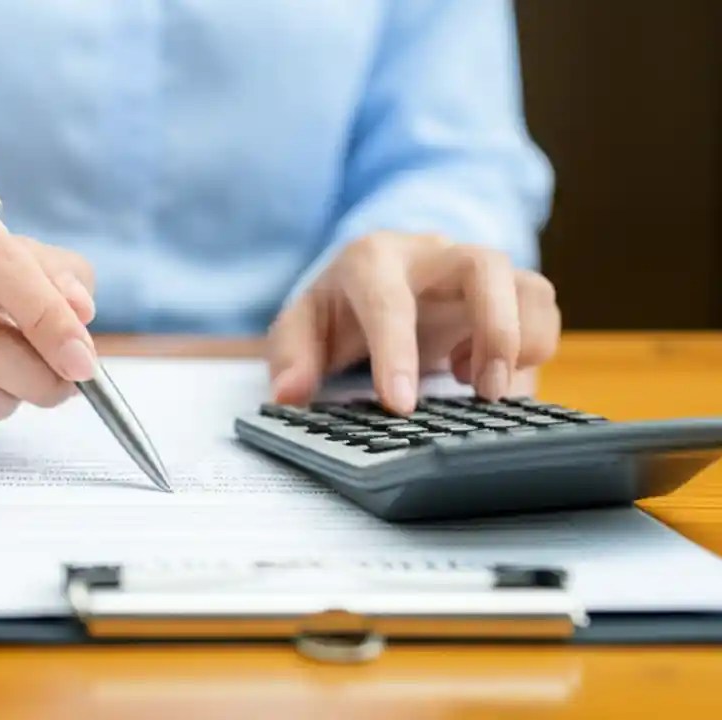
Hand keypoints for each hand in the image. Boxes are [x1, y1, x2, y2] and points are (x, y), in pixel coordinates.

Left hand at [267, 232, 560, 413]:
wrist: (371, 282)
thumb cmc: (338, 309)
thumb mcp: (302, 330)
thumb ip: (291, 358)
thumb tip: (290, 395)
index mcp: (372, 259)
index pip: (388, 299)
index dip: (395, 352)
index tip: (399, 405)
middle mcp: (432, 254)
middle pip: (483, 266)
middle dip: (493, 329)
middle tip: (480, 392)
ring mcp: (476, 269)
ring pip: (527, 285)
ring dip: (521, 342)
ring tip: (481, 389)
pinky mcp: (506, 290)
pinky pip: (542, 307)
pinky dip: (532, 348)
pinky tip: (484, 379)